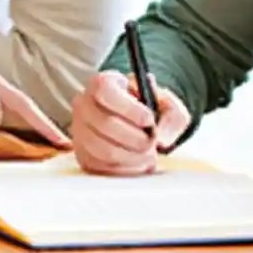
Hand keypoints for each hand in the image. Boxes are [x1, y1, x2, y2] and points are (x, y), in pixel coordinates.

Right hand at [71, 70, 190, 175]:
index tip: (150, 120)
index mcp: (103, 83)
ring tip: (148, 154)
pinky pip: (102, 167)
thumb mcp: (166, 104)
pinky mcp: (83, 155)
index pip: (105, 91)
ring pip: (104, 149)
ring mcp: (80, 131)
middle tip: (153, 142)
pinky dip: (125, 169)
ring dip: (133, 156)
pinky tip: (137, 162)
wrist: (134, 124)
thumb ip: (172, 116)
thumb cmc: (148, 110)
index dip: (129, 109)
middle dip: (137, 138)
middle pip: (106, 124)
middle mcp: (84, 105)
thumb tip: (162, 139)